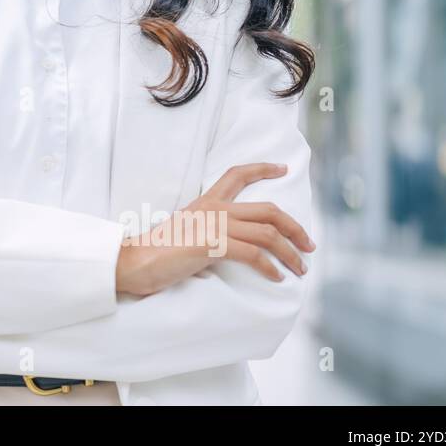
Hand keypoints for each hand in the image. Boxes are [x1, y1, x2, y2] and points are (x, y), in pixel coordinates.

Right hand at [115, 162, 315, 296]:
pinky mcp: (213, 244)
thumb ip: (207, 230)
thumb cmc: (157, 252)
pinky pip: (253, 254)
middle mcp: (214, 209)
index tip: (282, 168)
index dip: (262, 169)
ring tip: (300, 268)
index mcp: (206, 202)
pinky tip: (276, 277)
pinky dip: (270, 267)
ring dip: (290, 253)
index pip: (236, 175)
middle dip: (295, 227)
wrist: (136, 261)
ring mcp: (214, 225)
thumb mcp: (186, 231)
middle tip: (309, 244)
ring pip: (267, 233)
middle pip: (267, 209)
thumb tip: (231, 243)